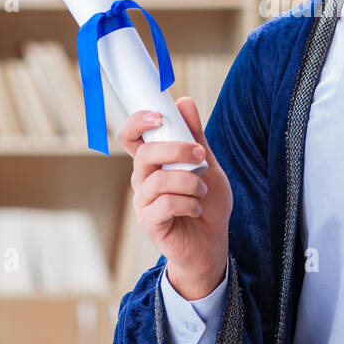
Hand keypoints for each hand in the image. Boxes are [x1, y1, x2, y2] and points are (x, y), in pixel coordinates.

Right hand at [116, 96, 230, 298]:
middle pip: (145, 155)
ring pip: (159, 181)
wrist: (213, 241)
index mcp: (153, 161)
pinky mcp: (149, 222)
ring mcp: (143, 202)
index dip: (138, 122)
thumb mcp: (208, 164)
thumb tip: (183, 102)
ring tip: (202, 191)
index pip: (130, 136)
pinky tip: (197, 209)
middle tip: (200, 157)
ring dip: (189, 182)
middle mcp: (142, 179)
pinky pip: (165, 204)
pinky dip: (189, 204)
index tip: (160, 116)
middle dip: (176, 150)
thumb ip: (195, 136)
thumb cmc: (207, 202)